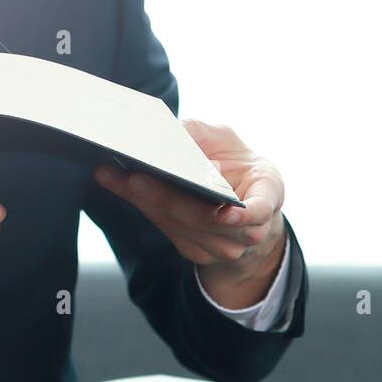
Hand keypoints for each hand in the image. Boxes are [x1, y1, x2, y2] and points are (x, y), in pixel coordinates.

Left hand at [94, 119, 287, 309]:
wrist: (242, 202)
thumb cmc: (236, 164)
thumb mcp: (228, 141)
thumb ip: (203, 135)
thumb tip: (172, 130)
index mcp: (267, 196)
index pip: (259, 211)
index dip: (245, 214)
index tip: (227, 212)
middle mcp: (246, 230)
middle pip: (203, 218)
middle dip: (167, 197)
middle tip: (136, 177)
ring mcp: (221, 246)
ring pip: (179, 225)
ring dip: (145, 200)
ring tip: (115, 175)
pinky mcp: (195, 250)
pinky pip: (166, 228)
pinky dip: (141, 204)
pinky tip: (118, 183)